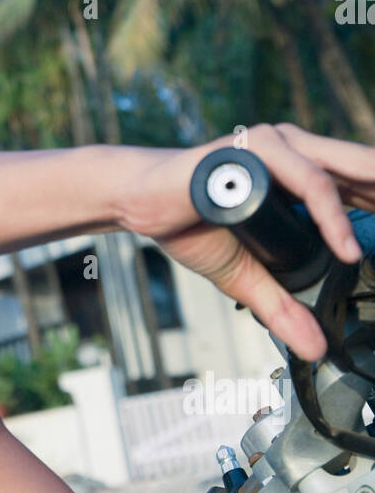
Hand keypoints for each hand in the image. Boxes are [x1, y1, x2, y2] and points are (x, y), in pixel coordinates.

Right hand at [116, 123, 372, 362]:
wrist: (141, 204)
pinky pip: (305, 180)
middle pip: (365, 169)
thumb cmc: (190, 223)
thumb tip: (311, 346)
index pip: (362, 184)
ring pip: (344, 169)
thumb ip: (283, 307)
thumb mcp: (249, 276)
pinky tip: (345, 248)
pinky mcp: (253, 152)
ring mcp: (275, 146)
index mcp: (300, 169)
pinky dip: (330, 215)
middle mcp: (294, 149)